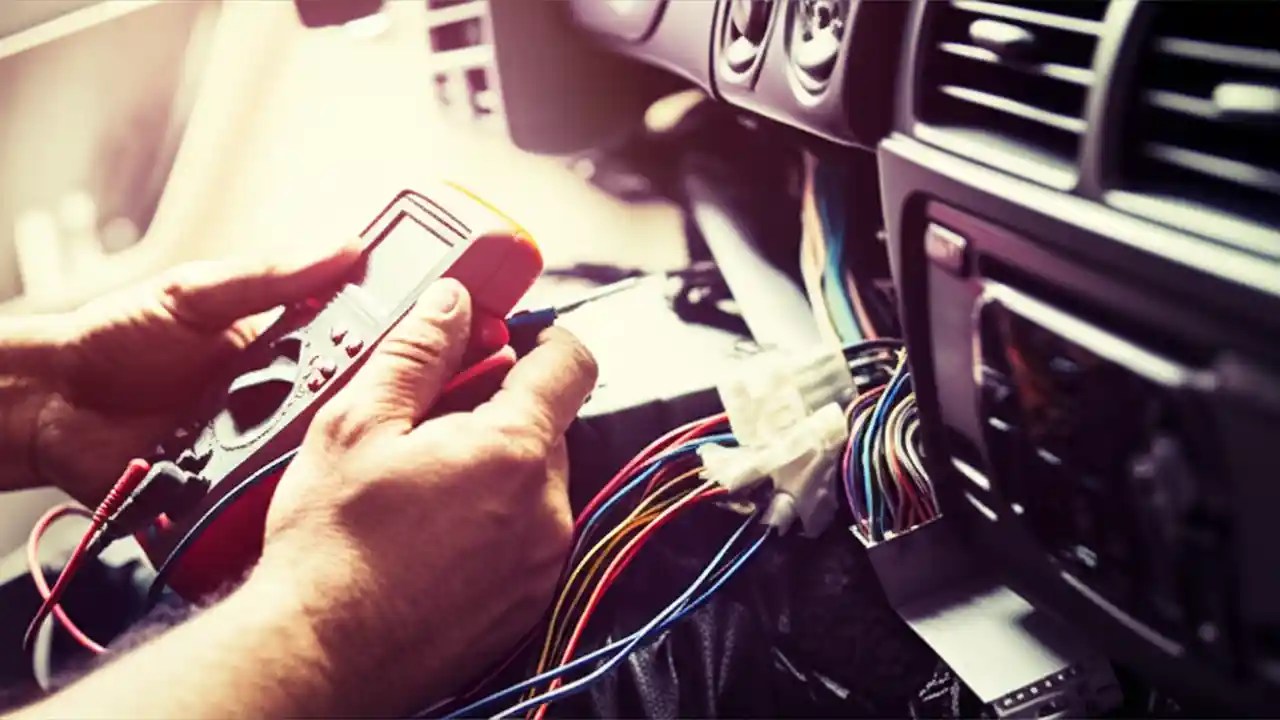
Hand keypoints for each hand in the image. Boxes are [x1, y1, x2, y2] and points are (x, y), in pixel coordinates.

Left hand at [35, 241, 360, 505]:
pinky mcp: (228, 494)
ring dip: (312, 458)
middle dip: (350, 412)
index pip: (350, 353)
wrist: (52, 402)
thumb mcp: (196, 294)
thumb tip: (346, 247)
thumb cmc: (118, 337)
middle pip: (337, 415)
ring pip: (307, 462)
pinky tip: (281, 493)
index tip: (405, 352)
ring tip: (312, 449)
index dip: (379, 356)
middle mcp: (277, 404)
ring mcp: (254, 452)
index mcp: (282, 351)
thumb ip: (269, 276)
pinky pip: (262, 503)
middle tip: (358, 404)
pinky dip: (272, 500)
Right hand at [256, 278, 596, 713]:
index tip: (503, 340)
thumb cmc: (332, 544)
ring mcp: (542, 560)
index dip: (541, 337)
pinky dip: (494, 521)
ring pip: (535, 482)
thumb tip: (453, 302)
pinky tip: (433, 533)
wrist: (320, 653)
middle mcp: (547, 507)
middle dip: (497, 411)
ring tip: (421, 488)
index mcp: (514, 451)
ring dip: (494, 469)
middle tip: (428, 425)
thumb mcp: (358, 423)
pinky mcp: (529, 601)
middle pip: (547, 426)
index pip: (570, 363)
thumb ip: (419, 352)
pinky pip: (528, 536)